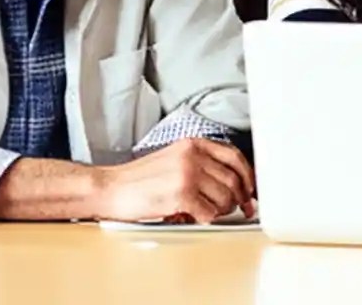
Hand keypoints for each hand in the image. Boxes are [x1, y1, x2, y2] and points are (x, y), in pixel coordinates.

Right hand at [96, 138, 256, 223]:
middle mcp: (192, 156)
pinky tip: (196, 215)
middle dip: (240, 197)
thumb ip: (201, 162)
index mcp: (192, 143)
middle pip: (233, 179)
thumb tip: (231, 180)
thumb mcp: (173, 157)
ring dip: (223, 210)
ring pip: (225, 197)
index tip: (251, 188)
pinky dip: (207, 218)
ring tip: (211, 211)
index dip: (248, 175)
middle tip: (241, 207)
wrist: (110, 188)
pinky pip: (209, 212)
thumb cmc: (138, 178)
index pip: (234, 156)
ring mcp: (187, 174)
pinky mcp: (181, 195)